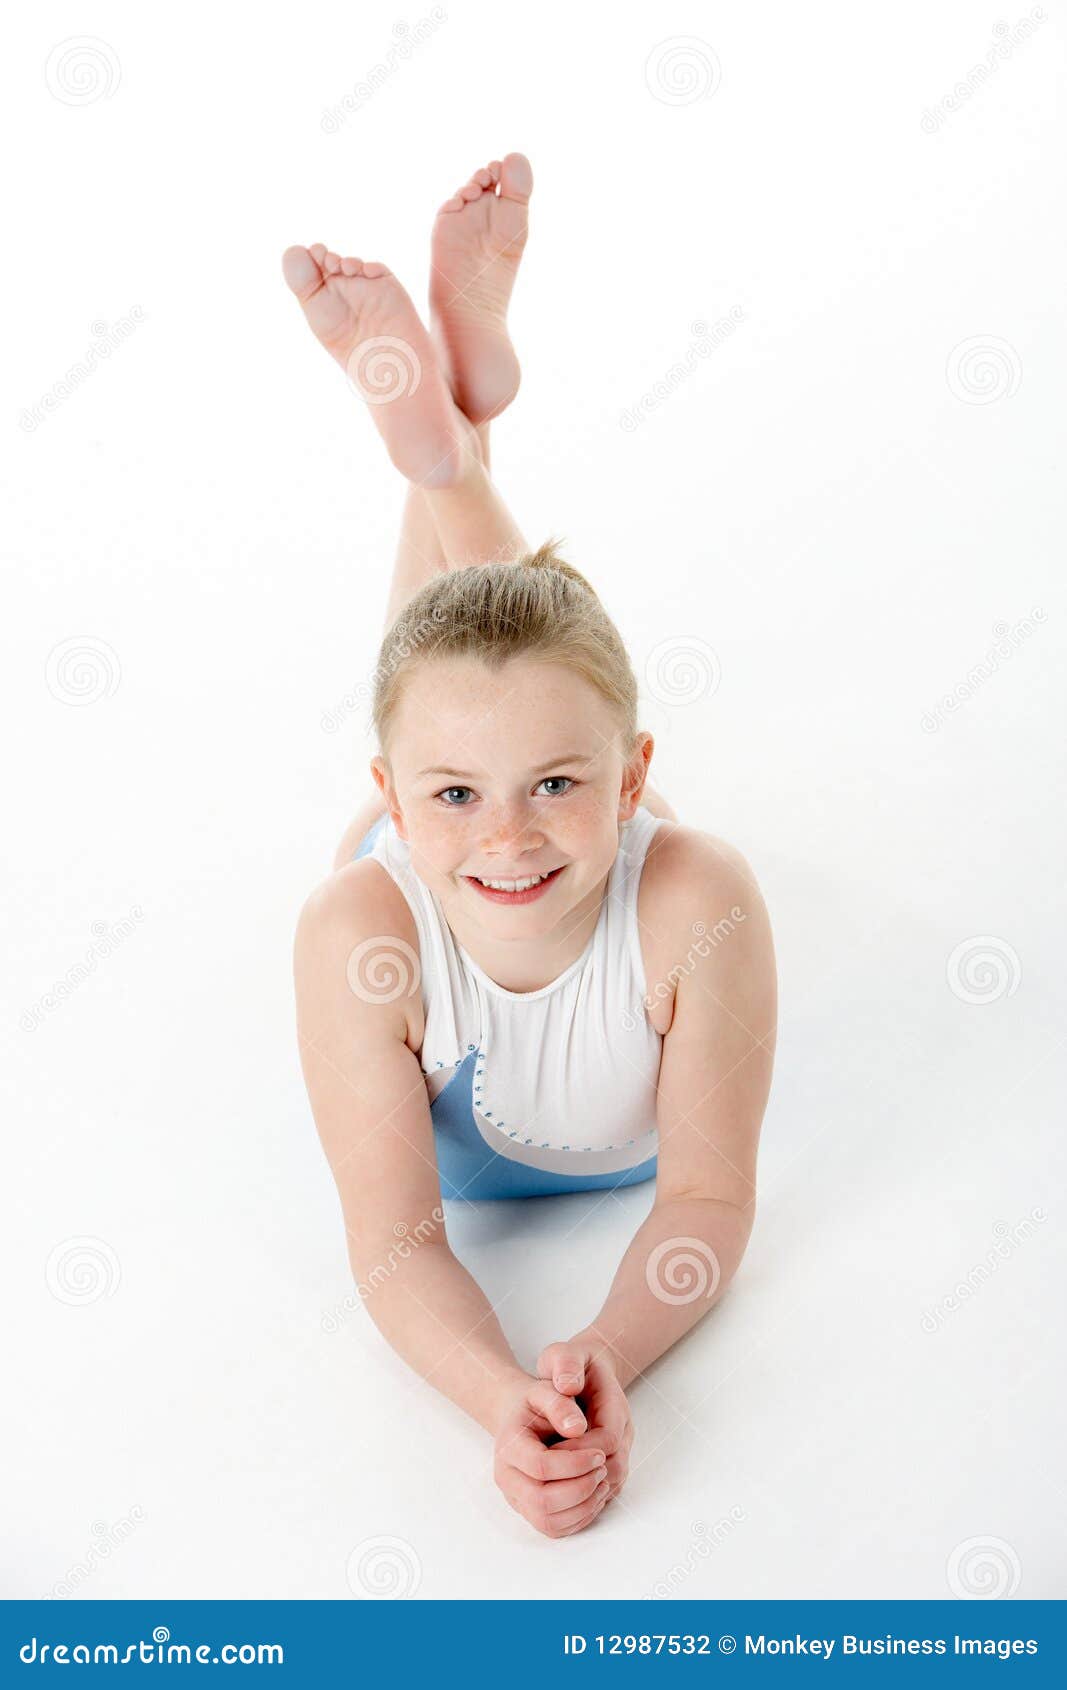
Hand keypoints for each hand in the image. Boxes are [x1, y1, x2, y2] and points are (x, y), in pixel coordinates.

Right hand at [492, 1374, 611, 1537]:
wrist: (523, 1420)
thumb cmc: (536, 1405)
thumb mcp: (545, 1390)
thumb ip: (560, 1404)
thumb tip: (578, 1428)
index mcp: (509, 1447)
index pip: (541, 1466)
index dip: (575, 1464)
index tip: (600, 1453)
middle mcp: (507, 1478)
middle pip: (543, 1501)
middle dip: (581, 1488)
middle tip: (603, 1468)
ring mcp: (516, 1498)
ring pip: (548, 1521)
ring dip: (583, 1506)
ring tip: (602, 1481)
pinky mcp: (529, 1511)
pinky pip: (554, 1529)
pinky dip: (579, 1518)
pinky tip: (594, 1494)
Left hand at [536, 1336, 633, 1503]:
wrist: (581, 1372)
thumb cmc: (568, 1365)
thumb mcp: (562, 1354)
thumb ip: (565, 1364)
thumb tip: (568, 1386)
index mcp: (615, 1406)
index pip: (607, 1440)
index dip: (579, 1449)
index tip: (550, 1447)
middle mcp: (624, 1432)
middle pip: (614, 1468)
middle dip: (579, 1475)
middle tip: (546, 1472)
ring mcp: (620, 1450)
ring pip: (611, 1484)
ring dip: (580, 1488)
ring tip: (548, 1481)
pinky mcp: (610, 1464)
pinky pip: (605, 1491)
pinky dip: (583, 1495)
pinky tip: (555, 1487)